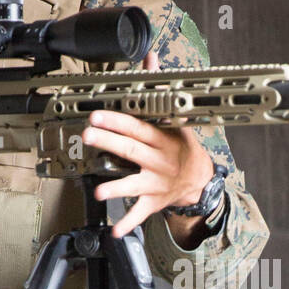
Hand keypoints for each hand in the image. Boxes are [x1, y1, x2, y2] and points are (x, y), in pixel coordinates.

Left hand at [81, 49, 214, 239]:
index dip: (118, 120)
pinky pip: (141, 213)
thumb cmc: (181, 145)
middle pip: (130, 150)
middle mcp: (158, 160)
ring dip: (116, 188)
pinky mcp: (153, 202)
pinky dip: (129, 222)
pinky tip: (116, 230)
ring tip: (100, 191)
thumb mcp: (175, 116)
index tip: (98, 114)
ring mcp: (156, 183)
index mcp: (162, 138)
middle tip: (88, 136)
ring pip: (134, 184)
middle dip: (108, 142)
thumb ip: (157, 87)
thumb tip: (150, 57)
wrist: (200, 180)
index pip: (138, 127)